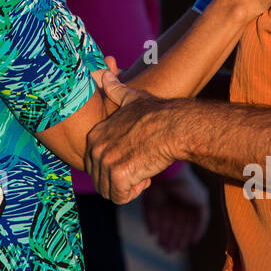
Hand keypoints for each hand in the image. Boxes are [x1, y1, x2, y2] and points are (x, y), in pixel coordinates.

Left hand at [84, 71, 177, 203]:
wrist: (175, 127)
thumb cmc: (158, 113)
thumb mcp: (132, 98)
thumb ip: (115, 90)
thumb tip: (103, 74)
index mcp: (95, 135)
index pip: (95, 164)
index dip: (115, 165)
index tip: (133, 156)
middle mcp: (95, 148)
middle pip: (100, 180)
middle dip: (119, 179)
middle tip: (140, 165)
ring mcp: (105, 161)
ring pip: (109, 190)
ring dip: (128, 187)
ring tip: (143, 170)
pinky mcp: (118, 175)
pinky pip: (120, 196)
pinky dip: (134, 193)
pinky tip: (145, 178)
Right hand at [141, 165, 209, 251]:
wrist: (167, 177)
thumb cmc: (156, 188)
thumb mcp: (150, 206)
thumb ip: (151, 220)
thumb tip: (151, 234)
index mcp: (169, 197)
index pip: (170, 219)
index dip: (166, 233)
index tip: (161, 245)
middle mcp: (181, 198)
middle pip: (179, 223)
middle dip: (173, 237)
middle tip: (168, 250)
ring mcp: (192, 198)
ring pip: (189, 222)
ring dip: (183, 236)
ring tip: (177, 248)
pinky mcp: (202, 199)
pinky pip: (203, 219)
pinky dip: (198, 230)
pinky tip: (192, 241)